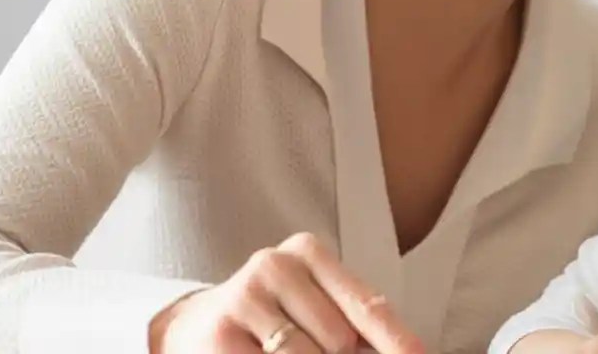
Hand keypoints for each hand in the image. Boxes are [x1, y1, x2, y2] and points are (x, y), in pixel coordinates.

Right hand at [149, 232, 424, 353]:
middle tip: (315, 346)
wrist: (192, 326)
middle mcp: (276, 264)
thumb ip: (355, 326)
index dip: (396, 339)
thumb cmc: (274, 320)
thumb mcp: (316, 308)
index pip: (366, 304)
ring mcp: (245, 296)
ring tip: (279, 347)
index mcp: (309, 252)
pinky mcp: (220, 331)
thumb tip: (405, 350)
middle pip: (339, 339)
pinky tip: (260, 352)